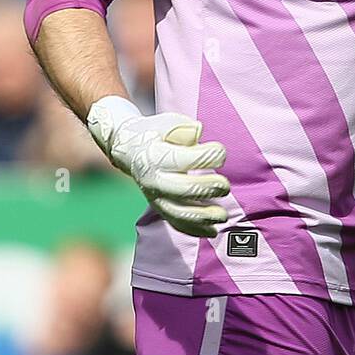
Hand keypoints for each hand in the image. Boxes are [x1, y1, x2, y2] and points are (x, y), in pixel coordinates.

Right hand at [87, 98, 229, 237]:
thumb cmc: (156, 133)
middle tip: (225, 186)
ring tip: (222, 215)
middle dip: (208, 189)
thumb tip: (198, 132)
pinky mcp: (159, 207)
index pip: (185, 159)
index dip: (208, 156)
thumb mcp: (167, 123)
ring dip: (204, 217)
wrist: (129, 149)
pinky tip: (212, 232)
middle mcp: (153, 179)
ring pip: (179, 213)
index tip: (220, 153)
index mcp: (155, 156)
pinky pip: (176, 223)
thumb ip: (183, 128)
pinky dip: (194, 230)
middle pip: (184, 190)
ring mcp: (155, 197)